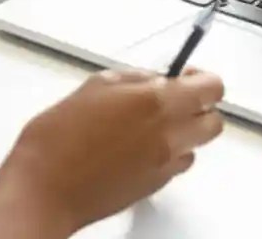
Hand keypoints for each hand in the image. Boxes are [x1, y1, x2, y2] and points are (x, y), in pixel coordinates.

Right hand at [0, 69, 224, 238]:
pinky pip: (175, 166)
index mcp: (157, 102)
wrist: (46, 187)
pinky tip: (137, 147)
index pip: (211, 88)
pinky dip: (166, 154)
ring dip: (183, 133)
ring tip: (150, 126)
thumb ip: (131, 80)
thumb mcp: (93, 86)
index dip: (202, 79)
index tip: (187, 75)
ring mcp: (165, 165)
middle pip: (214, 121)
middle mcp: (170, 135)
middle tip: (174, 100)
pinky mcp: (155, 187)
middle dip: (200, 108)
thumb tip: (150, 79)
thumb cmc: (59, 138)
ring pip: (196, 146)